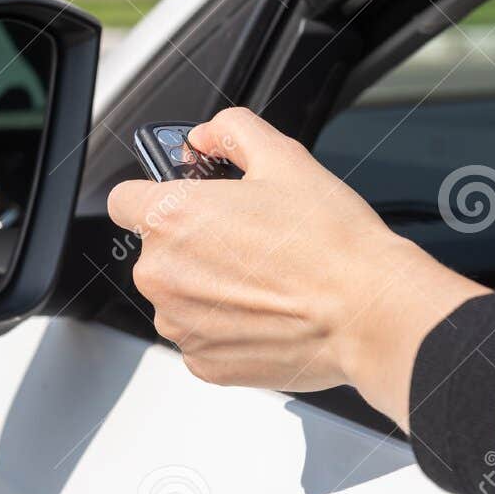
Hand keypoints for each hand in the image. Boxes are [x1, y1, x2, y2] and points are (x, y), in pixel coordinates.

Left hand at [106, 107, 487, 430]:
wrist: (369, 313)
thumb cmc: (331, 242)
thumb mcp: (283, 157)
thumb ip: (231, 131)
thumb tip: (205, 135)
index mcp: (171, 218)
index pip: (125, 198)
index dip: (154, 193)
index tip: (181, 199)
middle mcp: (162, 275)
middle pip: (157, 249)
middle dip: (193, 241)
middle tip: (248, 237)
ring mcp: (180, 325)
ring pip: (177, 294)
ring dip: (206, 285)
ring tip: (264, 276)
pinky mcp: (203, 362)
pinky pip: (200, 334)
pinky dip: (225, 324)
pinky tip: (266, 310)